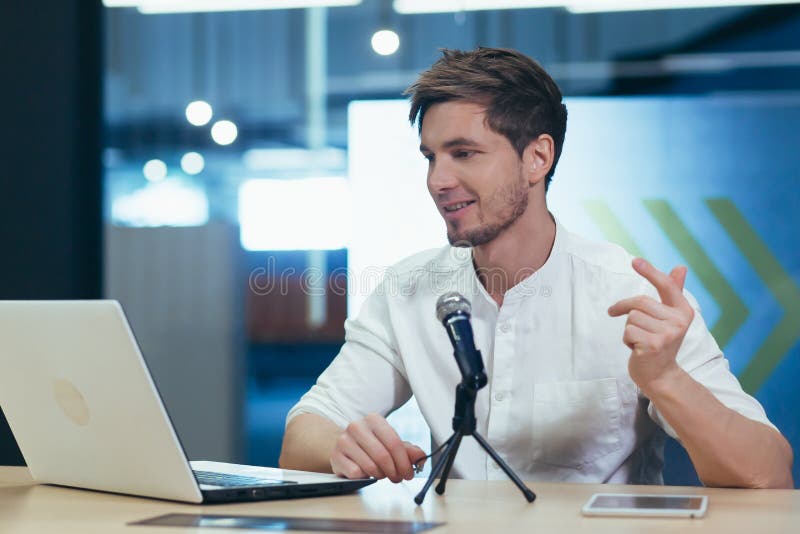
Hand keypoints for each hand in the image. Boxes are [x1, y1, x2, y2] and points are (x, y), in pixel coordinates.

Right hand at [330, 413, 425, 482]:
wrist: (346, 447)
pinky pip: (355, 473)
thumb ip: (408, 450)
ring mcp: (343, 440)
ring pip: (369, 466)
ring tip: (382, 474)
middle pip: (382, 455)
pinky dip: (364, 477)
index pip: (394, 442)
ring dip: (380, 475)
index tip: (409, 474)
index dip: (404, 462)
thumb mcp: (391, 443)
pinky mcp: (335, 456)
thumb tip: (421, 456)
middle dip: (394, 472)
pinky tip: (365, 472)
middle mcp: (356, 426)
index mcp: (373, 419)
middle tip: (397, 478)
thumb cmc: (371, 445)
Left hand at [608, 258, 693, 391]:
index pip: (666, 286)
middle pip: (640, 302)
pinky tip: (638, 348)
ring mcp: (667, 334)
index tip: (635, 261)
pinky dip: (627, 340)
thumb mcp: (669, 317)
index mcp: (684, 311)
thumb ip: (673, 292)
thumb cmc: (661, 342)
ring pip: (632, 317)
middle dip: (624, 308)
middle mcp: (679, 322)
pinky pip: (628, 331)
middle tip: (616, 313)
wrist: (660, 375)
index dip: (650, 272)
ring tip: (640, 339)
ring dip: (629, 329)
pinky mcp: (653, 345)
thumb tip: (681, 267)